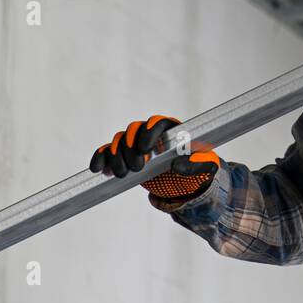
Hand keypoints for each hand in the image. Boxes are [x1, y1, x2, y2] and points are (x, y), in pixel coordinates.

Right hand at [89, 114, 220, 200]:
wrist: (187, 180)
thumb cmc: (198, 167)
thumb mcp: (205, 166)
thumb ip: (195, 165)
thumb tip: (178, 165)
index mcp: (171, 129)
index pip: (156, 122)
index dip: (148, 132)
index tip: (145, 148)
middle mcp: (150, 132)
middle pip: (134, 130)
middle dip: (131, 148)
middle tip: (137, 168)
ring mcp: (135, 143)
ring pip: (119, 140)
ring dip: (117, 156)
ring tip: (122, 174)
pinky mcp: (124, 155)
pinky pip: (107, 152)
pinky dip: (101, 158)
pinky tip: (97, 169)